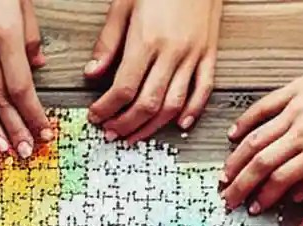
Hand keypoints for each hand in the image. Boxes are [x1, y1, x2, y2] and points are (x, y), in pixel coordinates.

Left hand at [84, 0, 220, 142]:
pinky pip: (203, 90)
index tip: (96, 117)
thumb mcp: (123, 5)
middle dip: (125, 124)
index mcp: (147, 40)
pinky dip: (193, 111)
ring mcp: (194, 55)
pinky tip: (180, 124)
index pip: (123, 88)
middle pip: (147, 103)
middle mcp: (172, 52)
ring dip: (152, 126)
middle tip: (111, 133)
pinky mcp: (210, 54)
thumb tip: (92, 73)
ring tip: (135, 135)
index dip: (107, 109)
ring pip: (174, 104)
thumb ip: (108, 42)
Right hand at [220, 49, 302, 212]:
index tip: (253, 207)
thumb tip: (296, 195)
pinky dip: (244, 122)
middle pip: (261, 163)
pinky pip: (261, 108)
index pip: (281, 180)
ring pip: (255, 139)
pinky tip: (232, 136)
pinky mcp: (292, 91)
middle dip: (240, 185)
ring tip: (225, 176)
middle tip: (227, 198)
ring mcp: (295, 109)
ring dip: (236, 160)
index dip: (263, 197)